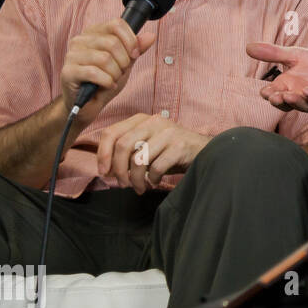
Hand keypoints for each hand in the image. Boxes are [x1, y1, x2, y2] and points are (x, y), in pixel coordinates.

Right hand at [60, 18, 156, 124]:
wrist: (89, 104)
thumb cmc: (106, 81)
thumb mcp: (126, 62)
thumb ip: (137, 48)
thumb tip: (151, 36)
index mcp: (94, 33)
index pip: (117, 24)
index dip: (131, 41)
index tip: (134, 55)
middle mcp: (80, 40)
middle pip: (112, 43)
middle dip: (123, 62)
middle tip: (119, 72)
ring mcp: (72, 55)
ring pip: (104, 58)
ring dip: (115, 73)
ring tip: (112, 79)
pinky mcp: (68, 71)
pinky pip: (94, 73)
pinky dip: (107, 82)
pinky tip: (107, 85)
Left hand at [95, 113, 211, 193]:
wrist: (205, 151)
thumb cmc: (171, 151)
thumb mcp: (148, 145)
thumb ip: (128, 150)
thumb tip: (106, 168)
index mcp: (141, 119)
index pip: (111, 133)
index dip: (103, 154)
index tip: (104, 172)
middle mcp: (154, 122)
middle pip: (123, 146)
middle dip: (119, 170)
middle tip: (122, 184)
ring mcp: (168, 133)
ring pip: (139, 159)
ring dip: (136, 179)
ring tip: (139, 188)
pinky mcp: (180, 146)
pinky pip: (157, 167)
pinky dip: (153, 179)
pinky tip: (156, 182)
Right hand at [246, 41, 307, 114]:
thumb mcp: (297, 56)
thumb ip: (274, 54)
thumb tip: (247, 46)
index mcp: (287, 87)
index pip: (273, 94)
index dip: (269, 94)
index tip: (265, 91)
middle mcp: (299, 98)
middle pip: (285, 103)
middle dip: (279, 100)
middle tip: (274, 96)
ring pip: (303, 105)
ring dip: (296, 101)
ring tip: (289, 94)